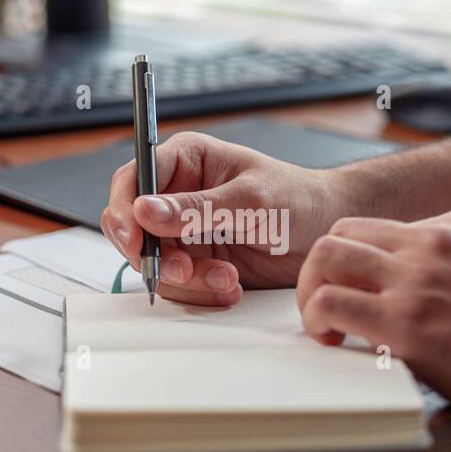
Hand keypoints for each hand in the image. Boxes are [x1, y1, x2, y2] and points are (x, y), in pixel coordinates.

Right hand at [102, 132, 343, 305]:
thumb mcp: (250, 201)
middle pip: (134, 227)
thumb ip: (196, 208)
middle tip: (185, 270)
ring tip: (227, 278)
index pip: (133, 181)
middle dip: (156, 255)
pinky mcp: (196, 260)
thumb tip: (145, 211)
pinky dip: (199, 291)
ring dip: (186, 279)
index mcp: (185, 160)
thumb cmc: (298, 199)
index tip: (134, 241)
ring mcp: (184, 231)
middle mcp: (177, 194)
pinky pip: (177, 283)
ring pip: (154, 262)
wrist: (326, 233)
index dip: (124, 211)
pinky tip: (229, 286)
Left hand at [295, 209, 450, 438]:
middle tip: (325, 306)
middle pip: (344, 232)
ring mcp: (417, 278)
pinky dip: (316, 321)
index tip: (359, 293)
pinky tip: (332, 342)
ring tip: (323, 326)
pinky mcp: (403, 322)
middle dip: (323, 269)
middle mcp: (434, 243)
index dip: (360, 264)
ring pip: (326, 257)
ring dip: (312, 291)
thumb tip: (417, 291)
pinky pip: (329, 303)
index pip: (381, 228)